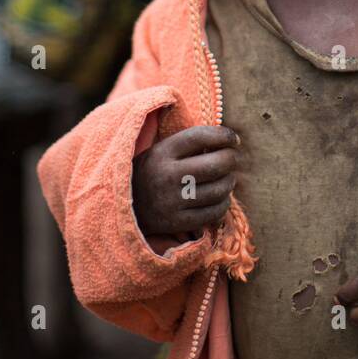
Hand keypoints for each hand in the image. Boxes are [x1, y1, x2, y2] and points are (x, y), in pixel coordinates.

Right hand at [132, 124, 239, 239]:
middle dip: (232, 159)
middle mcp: (167, 176)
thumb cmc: (151, 172)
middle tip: (234, 158)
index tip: (233, 139)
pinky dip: (224, 203)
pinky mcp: (177, 223)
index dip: (223, 136)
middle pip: (215, 165)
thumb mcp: (161, 150)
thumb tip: (227, 139)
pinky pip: (213, 212)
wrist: (123, 206)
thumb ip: (189, 143)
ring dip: (230, 181)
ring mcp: (172, 202)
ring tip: (228, 178)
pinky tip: (221, 197)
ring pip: (218, 190)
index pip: (200, 136)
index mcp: (162, 153)